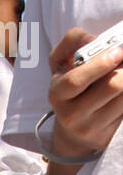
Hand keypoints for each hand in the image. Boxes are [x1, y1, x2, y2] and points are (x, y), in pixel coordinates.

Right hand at [49, 27, 122, 158]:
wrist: (72, 130)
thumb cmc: (69, 88)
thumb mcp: (61, 62)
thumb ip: (73, 40)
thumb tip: (93, 39)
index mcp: (57, 95)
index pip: (76, 81)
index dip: (100, 64)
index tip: (118, 52)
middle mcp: (71, 116)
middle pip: (111, 86)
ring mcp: (91, 128)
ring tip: (122, 72)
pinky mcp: (106, 136)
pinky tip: (122, 90)